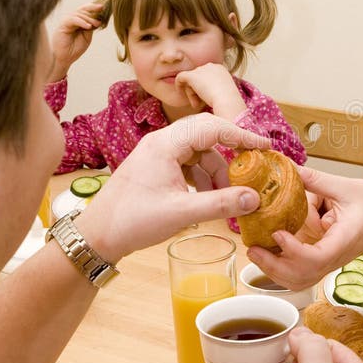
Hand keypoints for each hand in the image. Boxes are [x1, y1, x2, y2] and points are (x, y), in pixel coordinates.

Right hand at [50, 3, 104, 80]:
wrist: (64, 58)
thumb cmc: (74, 49)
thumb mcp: (86, 37)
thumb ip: (90, 27)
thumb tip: (98, 19)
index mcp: (77, 21)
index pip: (85, 10)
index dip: (93, 7)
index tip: (102, 7)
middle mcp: (71, 19)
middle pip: (82, 9)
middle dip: (92, 13)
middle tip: (99, 21)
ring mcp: (66, 21)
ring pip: (78, 14)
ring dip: (89, 19)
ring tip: (96, 25)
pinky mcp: (62, 25)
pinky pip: (73, 19)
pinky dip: (81, 22)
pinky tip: (88, 26)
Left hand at [74, 114, 269, 261]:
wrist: (98, 235)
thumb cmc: (132, 220)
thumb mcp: (181, 213)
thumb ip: (220, 204)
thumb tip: (254, 198)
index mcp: (165, 144)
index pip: (212, 127)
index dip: (241, 136)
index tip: (265, 146)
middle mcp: (162, 142)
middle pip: (207, 137)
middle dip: (231, 154)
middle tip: (253, 168)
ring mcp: (158, 154)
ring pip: (200, 153)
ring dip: (217, 172)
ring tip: (228, 198)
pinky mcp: (156, 167)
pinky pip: (189, 164)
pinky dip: (204, 178)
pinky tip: (210, 199)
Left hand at [175, 63, 246, 119]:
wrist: (227, 100)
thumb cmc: (228, 101)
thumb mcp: (224, 93)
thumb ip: (215, 89)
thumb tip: (207, 94)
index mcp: (220, 69)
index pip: (207, 77)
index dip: (204, 88)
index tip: (206, 99)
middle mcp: (211, 66)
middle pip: (198, 78)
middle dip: (197, 91)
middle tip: (198, 104)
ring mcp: (201, 70)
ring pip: (191, 80)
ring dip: (192, 93)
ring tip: (196, 105)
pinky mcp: (192, 75)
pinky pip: (181, 77)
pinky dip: (179, 84)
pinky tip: (180, 92)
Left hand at [246, 166, 362, 288]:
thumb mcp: (347, 186)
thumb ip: (315, 180)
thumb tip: (286, 167)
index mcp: (345, 239)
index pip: (317, 257)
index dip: (294, 251)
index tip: (278, 233)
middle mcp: (337, 256)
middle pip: (303, 276)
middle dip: (275, 267)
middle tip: (253, 248)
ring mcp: (331, 261)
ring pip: (301, 280)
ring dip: (276, 271)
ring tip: (256, 252)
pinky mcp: (326, 259)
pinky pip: (303, 272)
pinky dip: (283, 267)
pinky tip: (269, 251)